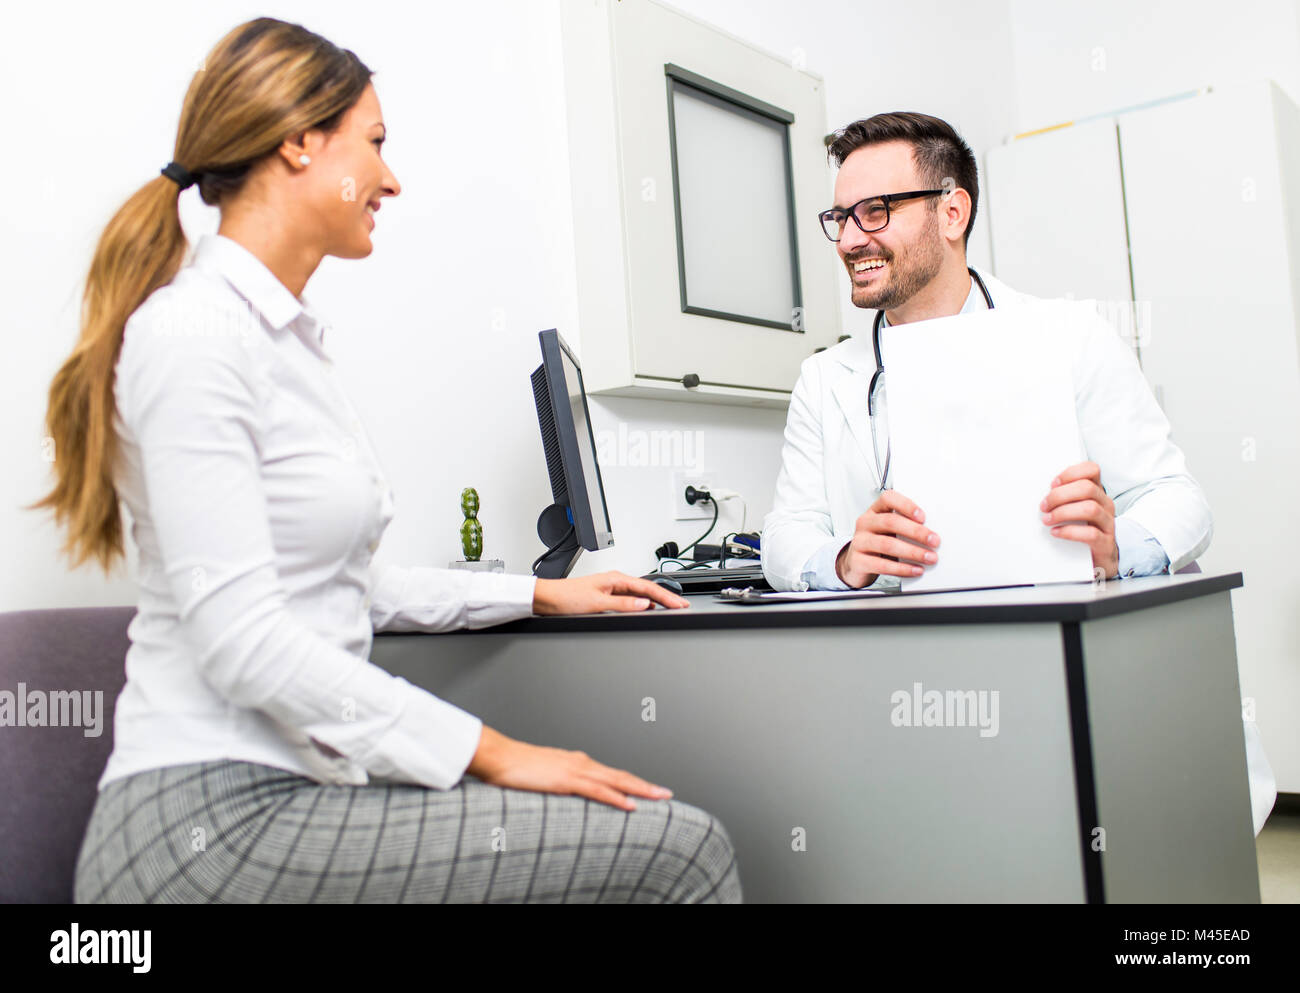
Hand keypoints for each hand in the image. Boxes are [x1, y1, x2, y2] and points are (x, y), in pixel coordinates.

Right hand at [467, 725, 671, 810]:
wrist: (498, 756)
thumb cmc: (514, 767)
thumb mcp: (541, 777)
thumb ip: (555, 783)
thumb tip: (561, 793)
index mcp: (575, 762)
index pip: (611, 774)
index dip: (631, 783)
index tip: (648, 791)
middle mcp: (580, 763)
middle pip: (620, 775)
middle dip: (646, 785)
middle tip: (667, 794)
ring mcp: (575, 770)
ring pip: (616, 781)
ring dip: (641, 790)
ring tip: (660, 798)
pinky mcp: (566, 780)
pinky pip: (597, 791)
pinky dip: (617, 798)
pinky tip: (631, 805)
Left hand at [532, 570, 689, 614]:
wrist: (547, 599)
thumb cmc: (566, 597)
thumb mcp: (597, 603)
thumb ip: (622, 604)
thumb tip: (644, 604)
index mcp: (615, 579)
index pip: (647, 588)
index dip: (666, 597)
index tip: (680, 604)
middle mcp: (614, 582)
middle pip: (647, 590)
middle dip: (666, 598)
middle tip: (682, 606)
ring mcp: (611, 589)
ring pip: (639, 595)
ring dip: (655, 601)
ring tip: (670, 608)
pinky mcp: (606, 598)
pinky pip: (630, 601)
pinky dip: (642, 605)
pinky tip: (647, 610)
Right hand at [835, 490, 940, 587]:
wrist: (856, 564)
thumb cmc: (878, 544)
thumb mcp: (889, 531)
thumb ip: (905, 528)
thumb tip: (931, 535)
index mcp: (875, 511)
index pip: (888, 499)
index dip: (906, 506)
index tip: (923, 517)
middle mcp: (865, 524)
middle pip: (890, 522)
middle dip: (916, 532)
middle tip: (934, 541)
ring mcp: (859, 542)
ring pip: (888, 544)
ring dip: (913, 552)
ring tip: (929, 558)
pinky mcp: (858, 561)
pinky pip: (882, 565)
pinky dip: (902, 568)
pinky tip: (915, 570)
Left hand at [1041, 460, 1117, 577]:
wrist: (1101, 557)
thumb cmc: (1083, 529)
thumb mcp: (1076, 509)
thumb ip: (1065, 498)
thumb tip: (1042, 494)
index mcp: (1097, 492)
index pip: (1092, 470)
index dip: (1071, 473)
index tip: (1053, 484)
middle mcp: (1105, 504)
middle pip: (1087, 488)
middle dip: (1060, 495)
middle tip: (1044, 506)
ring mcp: (1107, 523)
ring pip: (1090, 509)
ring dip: (1063, 512)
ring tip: (1048, 519)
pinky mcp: (1105, 543)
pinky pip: (1090, 534)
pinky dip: (1069, 531)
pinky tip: (1056, 532)